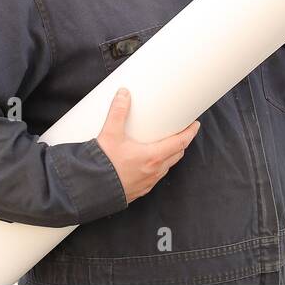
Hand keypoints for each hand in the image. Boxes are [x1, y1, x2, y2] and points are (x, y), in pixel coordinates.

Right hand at [96, 88, 199, 204]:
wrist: (89, 189)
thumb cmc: (102, 164)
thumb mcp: (110, 134)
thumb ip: (118, 112)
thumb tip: (124, 93)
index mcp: (153, 156)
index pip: (180, 143)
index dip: (190, 133)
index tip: (195, 124)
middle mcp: (154, 171)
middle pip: (176, 155)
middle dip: (182, 143)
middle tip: (181, 132)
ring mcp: (147, 182)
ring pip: (166, 167)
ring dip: (170, 156)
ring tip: (166, 145)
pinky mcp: (139, 191)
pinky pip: (155, 178)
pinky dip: (159, 167)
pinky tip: (150, 162)